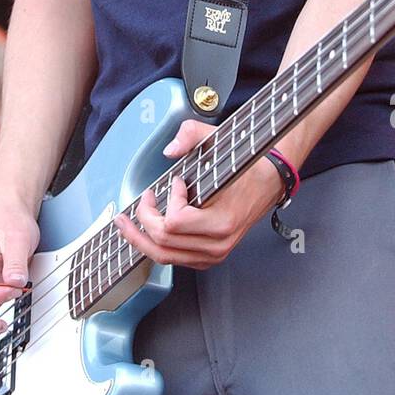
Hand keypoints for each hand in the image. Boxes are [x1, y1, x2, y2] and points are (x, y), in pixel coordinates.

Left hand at [113, 118, 282, 269]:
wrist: (268, 184)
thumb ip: (191, 135)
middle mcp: (217, 244)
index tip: (177, 181)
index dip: (169, 199)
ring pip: (164, 257)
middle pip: (163, 243)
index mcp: (221, 222)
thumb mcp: (219, 140)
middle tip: (139, 202)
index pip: (176, 222)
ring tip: (126, 223)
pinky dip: (155, 245)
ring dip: (140, 238)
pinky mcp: (208, 257)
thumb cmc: (245, 166)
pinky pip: (173, 259)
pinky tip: (145, 231)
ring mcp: (213, 254)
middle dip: (143, 220)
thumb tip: (170, 149)